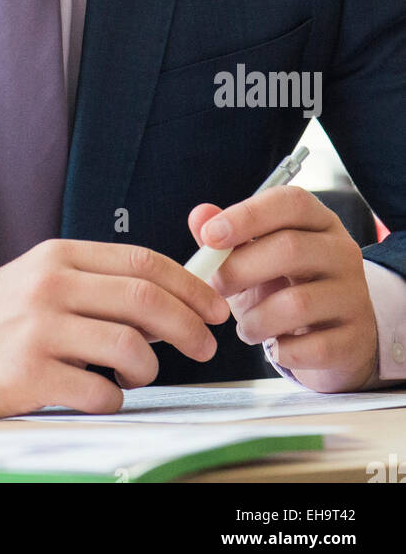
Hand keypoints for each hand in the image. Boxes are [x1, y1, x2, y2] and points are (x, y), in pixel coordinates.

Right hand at [0, 238, 229, 417]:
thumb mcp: (43, 280)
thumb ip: (99, 282)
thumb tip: (173, 298)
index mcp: (59, 256)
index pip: (143, 262)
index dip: (189, 286)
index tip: (214, 308)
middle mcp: (50, 285)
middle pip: (146, 300)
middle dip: (190, 327)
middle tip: (205, 347)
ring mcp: (39, 329)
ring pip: (130, 348)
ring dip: (148, 370)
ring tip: (133, 375)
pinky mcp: (30, 375)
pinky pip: (101, 392)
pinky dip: (113, 399)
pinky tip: (98, 393)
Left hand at [188, 186, 378, 391]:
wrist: (332, 338)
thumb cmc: (285, 289)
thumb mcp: (254, 258)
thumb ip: (225, 237)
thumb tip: (199, 216)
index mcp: (318, 222)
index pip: (290, 202)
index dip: (247, 215)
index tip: (210, 236)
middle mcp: (342, 252)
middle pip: (290, 249)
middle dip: (240, 269)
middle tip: (216, 287)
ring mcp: (353, 295)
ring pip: (298, 303)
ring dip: (256, 319)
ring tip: (245, 326)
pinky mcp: (355, 338)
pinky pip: (313, 346)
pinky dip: (282, 351)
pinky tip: (274, 347)